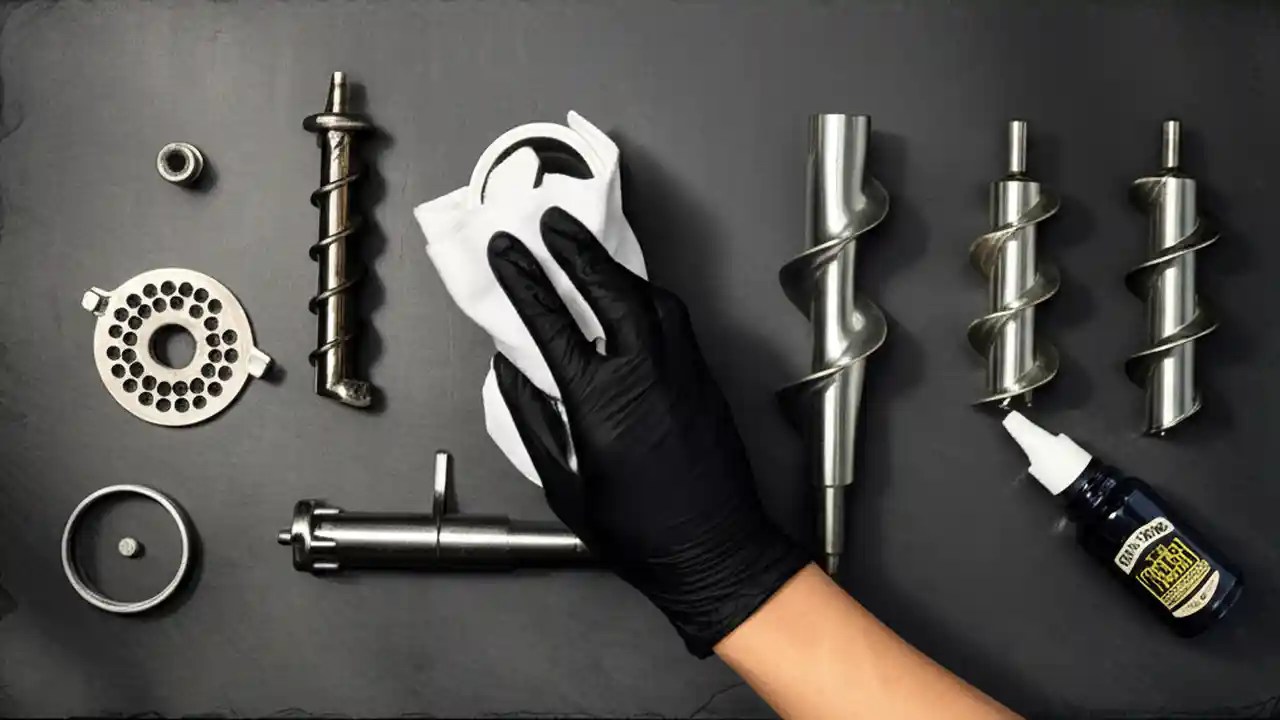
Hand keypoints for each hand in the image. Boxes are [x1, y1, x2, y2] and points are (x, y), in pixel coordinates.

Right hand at [487, 207, 808, 656]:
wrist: (713, 549)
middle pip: (610, 288)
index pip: (553, 321)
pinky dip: (649, 297)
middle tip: (551, 222)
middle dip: (576, 249)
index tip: (506, 250)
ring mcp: (682, 371)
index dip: (525, 279)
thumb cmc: (636, 530)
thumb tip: (508, 370)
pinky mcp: (704, 378)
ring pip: (651, 298)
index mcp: (602, 400)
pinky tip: (633, 297)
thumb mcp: (563, 484)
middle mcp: (646, 373)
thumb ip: (532, 419)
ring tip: (588, 252)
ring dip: (616, 268)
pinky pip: (675, 320)